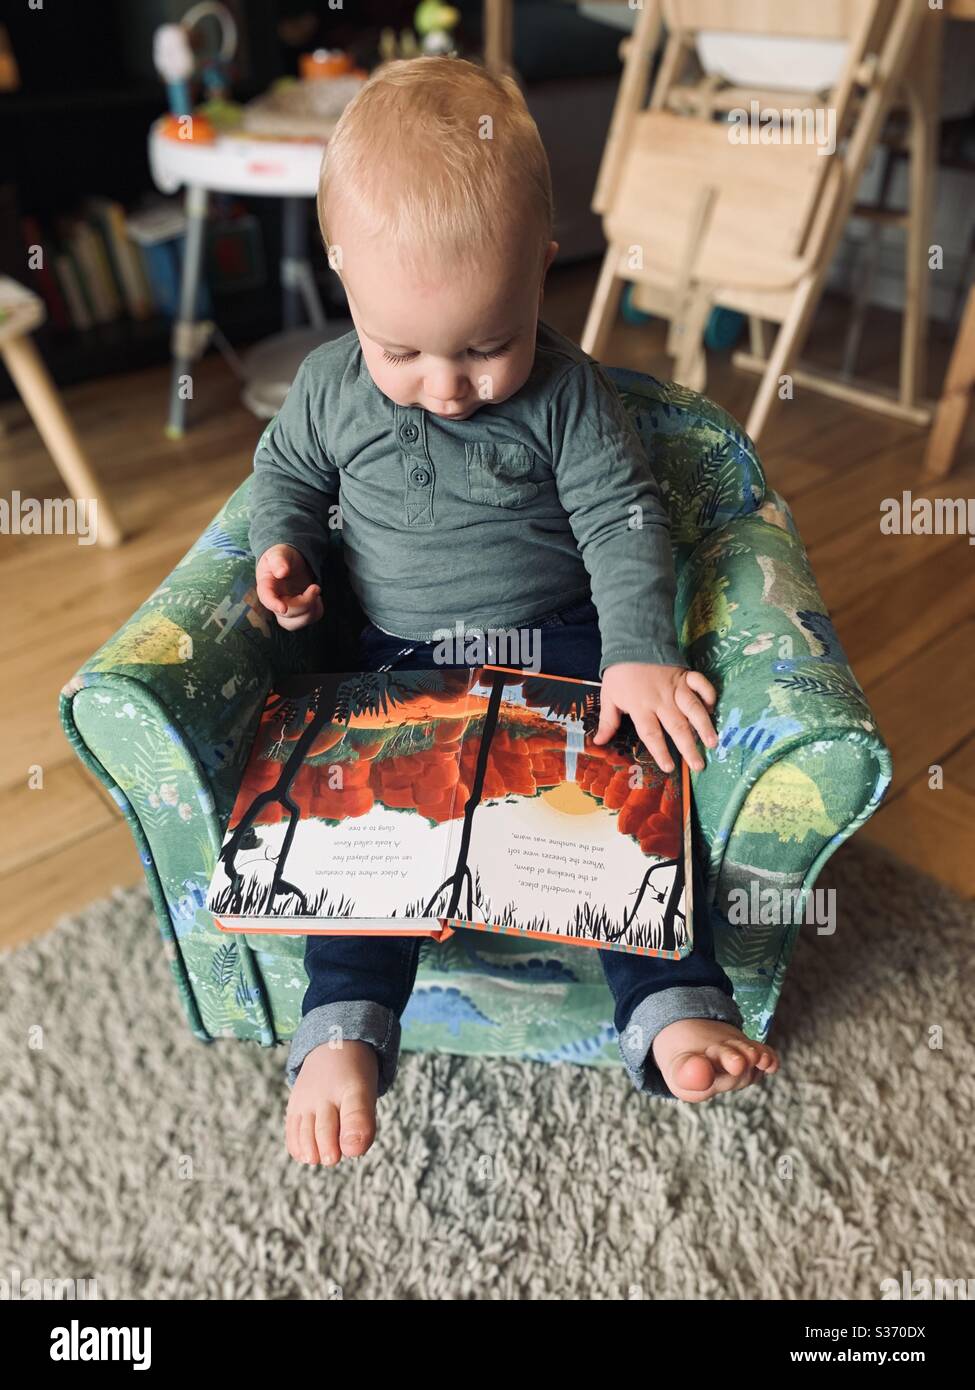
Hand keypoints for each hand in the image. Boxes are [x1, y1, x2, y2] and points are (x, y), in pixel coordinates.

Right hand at [256, 544, 323, 630]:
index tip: (283, 609)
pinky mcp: (297, 613)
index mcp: (266, 585)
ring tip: (315, 591)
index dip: (273, 605)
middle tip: (315, 587)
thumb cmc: (282, 556)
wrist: (291, 562)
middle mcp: (274, 601)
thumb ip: (278, 560)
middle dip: (304, 604)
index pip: (266, 598)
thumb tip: (281, 572)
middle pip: (286, 615)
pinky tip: (316, 597)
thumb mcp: (278, 553)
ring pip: (295, 624)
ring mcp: (285, 609)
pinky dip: (316, 612)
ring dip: (310, 612)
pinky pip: (306, 620)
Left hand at [594, 662, 717, 772]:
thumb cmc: (620, 673)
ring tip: (712, 742)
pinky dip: (708, 695)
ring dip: (704, 725)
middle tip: (699, 766)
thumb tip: (598, 742)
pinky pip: (701, 684)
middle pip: (677, 726)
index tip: (669, 767)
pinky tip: (713, 709)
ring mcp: (676, 687)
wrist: (632, 642)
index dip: (661, 751)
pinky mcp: (685, 674)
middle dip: (688, 747)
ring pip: (693, 708)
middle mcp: (661, 699)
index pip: (652, 733)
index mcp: (640, 706)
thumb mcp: (608, 696)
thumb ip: (608, 721)